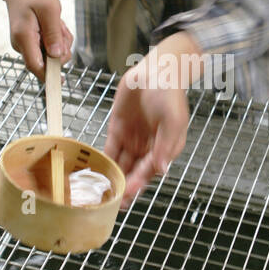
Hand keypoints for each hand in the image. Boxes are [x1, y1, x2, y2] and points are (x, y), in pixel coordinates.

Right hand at [0, 0, 73, 79]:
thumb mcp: (50, 9)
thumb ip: (54, 34)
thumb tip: (57, 56)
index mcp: (24, 37)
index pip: (35, 65)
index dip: (49, 76)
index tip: (61, 82)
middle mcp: (22, 45)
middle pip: (48, 61)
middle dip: (61, 48)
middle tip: (61, 27)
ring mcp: (26, 45)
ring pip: (52, 54)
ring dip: (61, 40)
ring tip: (56, 22)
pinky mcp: (31, 44)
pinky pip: (50, 48)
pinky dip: (57, 38)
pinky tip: (53, 24)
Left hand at [103, 62, 188, 208]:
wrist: (156, 68)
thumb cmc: (170, 92)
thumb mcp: (173, 120)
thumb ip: (166, 146)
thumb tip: (162, 169)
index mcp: (164, 148)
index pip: (149, 171)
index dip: (139, 183)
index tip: (129, 194)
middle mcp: (147, 146)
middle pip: (134, 172)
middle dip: (124, 186)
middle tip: (113, 201)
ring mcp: (132, 139)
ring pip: (121, 164)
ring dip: (113, 178)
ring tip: (102, 192)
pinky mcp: (118, 129)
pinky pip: (109, 149)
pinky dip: (103, 160)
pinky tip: (95, 172)